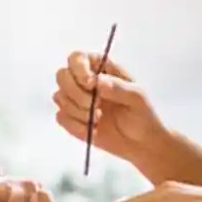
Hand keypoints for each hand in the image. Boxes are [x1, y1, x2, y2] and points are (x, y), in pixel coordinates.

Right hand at [53, 51, 168, 164]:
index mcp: (100, 68)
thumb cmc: (142, 114)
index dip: (78, 69)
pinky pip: (61, 117)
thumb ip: (118, 87)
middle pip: (62, 75)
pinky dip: (76, 126)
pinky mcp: (72, 119)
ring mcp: (76, 99)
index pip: (77, 58)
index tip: (90, 84)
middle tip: (95, 105)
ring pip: (59, 97)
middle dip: (75, 92)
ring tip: (99, 119)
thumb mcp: (137, 98)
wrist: (140, 143)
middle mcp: (84, 80)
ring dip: (78, 111)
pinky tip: (93, 129)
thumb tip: (98, 81)